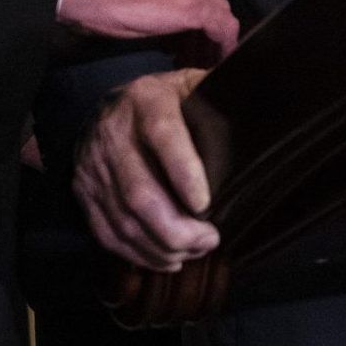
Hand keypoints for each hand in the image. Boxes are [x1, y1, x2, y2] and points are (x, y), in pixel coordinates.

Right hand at [75, 69, 220, 271]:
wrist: (108, 108)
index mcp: (146, 100)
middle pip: (140, 193)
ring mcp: (93, 166)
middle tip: (210, 240)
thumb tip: (263, 112)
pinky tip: (167, 259)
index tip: (206, 205)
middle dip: (178, 229)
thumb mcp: (192, 86)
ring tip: (195, 251)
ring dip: (163, 248)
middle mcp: (112, 133)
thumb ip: (219, 97)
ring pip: (125, 222)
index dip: (184, 172)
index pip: (163, 134)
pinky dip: (140, 255)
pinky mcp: (83, 193)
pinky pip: (108, 234)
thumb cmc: (167, 102)